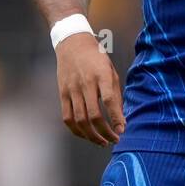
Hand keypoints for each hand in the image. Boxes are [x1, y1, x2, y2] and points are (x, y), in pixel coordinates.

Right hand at [56, 32, 124, 146]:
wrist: (72, 43)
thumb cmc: (97, 59)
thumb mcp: (111, 71)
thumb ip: (116, 95)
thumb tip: (121, 120)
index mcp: (101, 75)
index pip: (108, 100)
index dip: (116, 118)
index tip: (122, 130)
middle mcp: (85, 83)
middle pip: (94, 115)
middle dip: (105, 132)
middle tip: (114, 140)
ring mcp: (72, 89)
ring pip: (80, 120)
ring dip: (92, 135)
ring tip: (102, 142)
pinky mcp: (62, 94)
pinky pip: (67, 117)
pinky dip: (76, 130)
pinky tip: (86, 135)